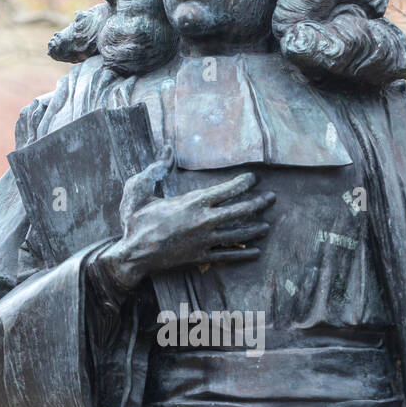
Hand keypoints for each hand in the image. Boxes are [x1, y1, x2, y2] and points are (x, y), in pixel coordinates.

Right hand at [98, 148, 275, 289]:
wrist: (133, 254)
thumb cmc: (134, 220)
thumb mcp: (139, 188)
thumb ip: (156, 168)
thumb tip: (166, 148)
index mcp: (192, 202)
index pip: (227, 190)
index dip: (243, 183)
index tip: (253, 178)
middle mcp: (204, 221)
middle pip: (240, 211)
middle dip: (259, 203)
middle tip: (272, 198)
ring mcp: (205, 241)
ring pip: (238, 234)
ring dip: (255, 229)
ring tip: (267, 225)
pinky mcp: (201, 257)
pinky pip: (228, 255)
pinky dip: (244, 254)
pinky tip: (255, 252)